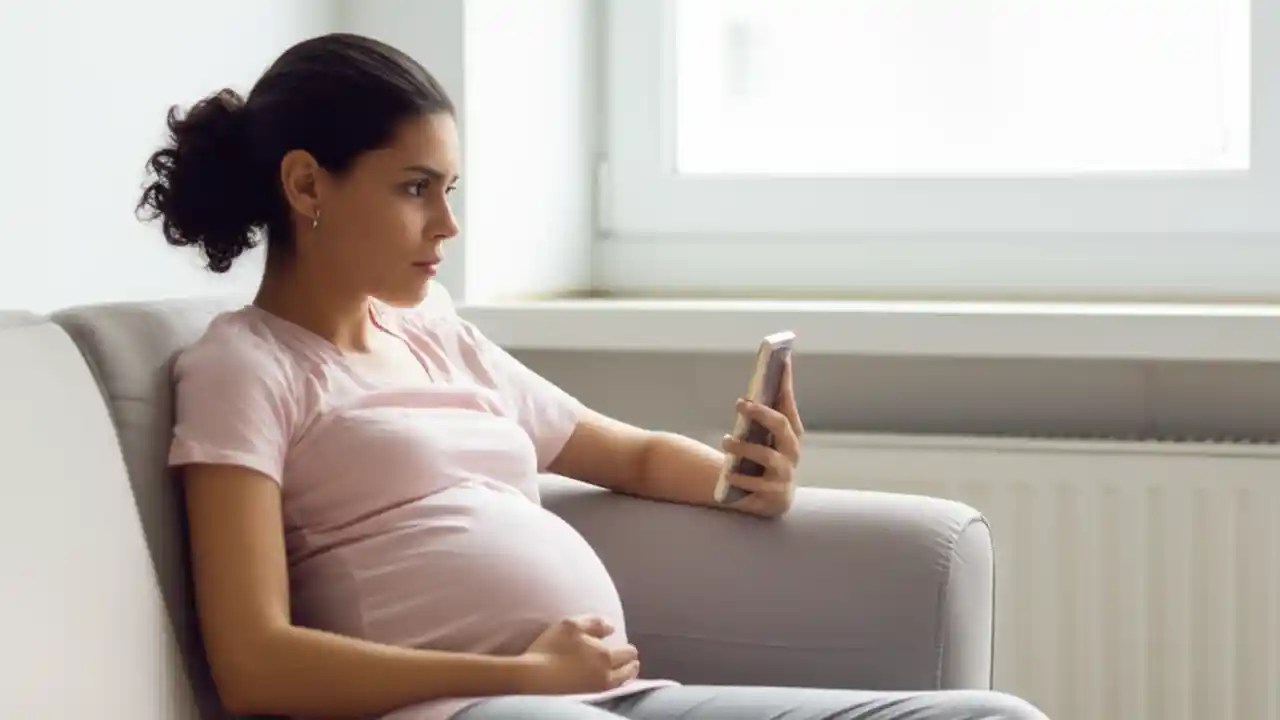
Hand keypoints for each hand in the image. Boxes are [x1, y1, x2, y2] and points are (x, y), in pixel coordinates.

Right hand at [519, 615, 639, 694]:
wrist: (534, 678)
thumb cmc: (551, 648)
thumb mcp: (571, 625)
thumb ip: (594, 623)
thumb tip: (612, 627)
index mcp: (605, 655)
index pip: (629, 653)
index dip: (629, 648)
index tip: (625, 647)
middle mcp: (606, 675)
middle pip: (629, 671)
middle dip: (630, 663)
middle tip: (629, 661)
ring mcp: (597, 690)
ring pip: (621, 684)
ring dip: (624, 676)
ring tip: (621, 672)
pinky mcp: (587, 699)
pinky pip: (609, 693)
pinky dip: (613, 686)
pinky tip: (605, 682)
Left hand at [720, 356, 802, 517]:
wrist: (770, 500)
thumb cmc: (763, 459)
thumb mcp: (762, 437)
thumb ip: (760, 415)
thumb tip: (753, 386)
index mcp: (791, 432)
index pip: (788, 402)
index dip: (785, 381)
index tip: (781, 358)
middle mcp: (792, 452)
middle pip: (781, 425)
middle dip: (761, 412)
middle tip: (740, 403)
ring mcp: (785, 475)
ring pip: (766, 456)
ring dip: (744, 447)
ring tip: (726, 442)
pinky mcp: (773, 496)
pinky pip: (754, 485)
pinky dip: (739, 479)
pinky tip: (728, 476)